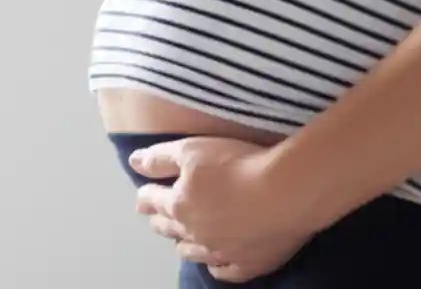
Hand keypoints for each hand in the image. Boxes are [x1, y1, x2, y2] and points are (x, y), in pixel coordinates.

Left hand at [131, 136, 315, 281]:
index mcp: (179, 205)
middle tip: (157, 218)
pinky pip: (225, 272)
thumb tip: (133, 162)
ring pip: (194, 252)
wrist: (286, 192)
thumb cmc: (237, 164)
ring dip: (184, 244)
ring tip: (179, 241)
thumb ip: (160, 158)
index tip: (142, 198)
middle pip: (171, 228)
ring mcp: (222, 252)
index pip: (154, 201)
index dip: (146, 197)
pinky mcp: (249, 264)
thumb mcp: (191, 149)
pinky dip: (216, 266)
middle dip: (161, 221)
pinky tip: (215, 264)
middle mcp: (196, 233)